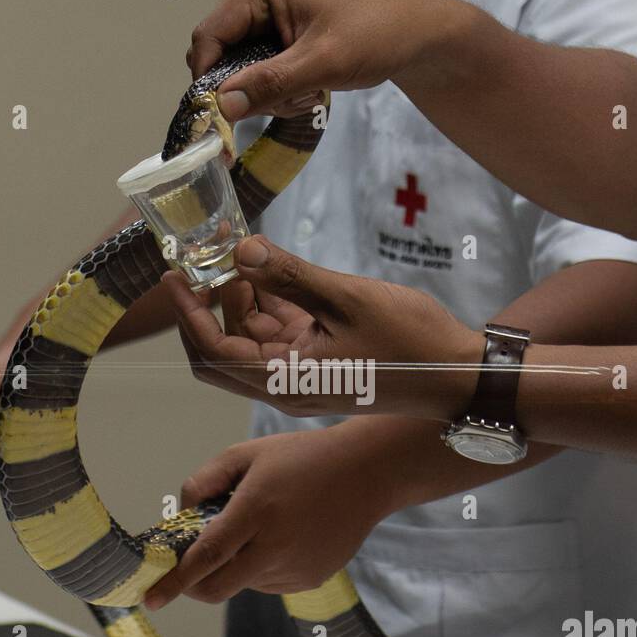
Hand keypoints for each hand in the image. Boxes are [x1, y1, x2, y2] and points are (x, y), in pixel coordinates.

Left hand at [144, 427, 392, 609]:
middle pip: (218, 587)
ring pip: (244, 583)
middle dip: (193, 586)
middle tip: (187, 571)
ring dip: (235, 566)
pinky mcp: (312, 579)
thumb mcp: (246, 453)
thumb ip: (205, 480)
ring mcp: (296, 568)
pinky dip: (261, 567)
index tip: (150, 599)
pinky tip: (284, 535)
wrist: (367, 473)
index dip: (175, 580)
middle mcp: (277, 546)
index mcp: (256, 511)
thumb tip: (181, 513)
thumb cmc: (300, 457)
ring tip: (262, 525)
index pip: (206, 557)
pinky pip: (270, 583)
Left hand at [162, 235, 480, 418]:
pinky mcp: (322, 363)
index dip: (188, 316)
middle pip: (223, 351)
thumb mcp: (347, 299)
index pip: (214, 353)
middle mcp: (287, 386)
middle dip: (207, 307)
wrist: (461, 376)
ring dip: (239, 300)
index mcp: (286, 381)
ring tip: (237, 251)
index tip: (174, 276)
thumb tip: (240, 250)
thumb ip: (289, 275)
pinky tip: (269, 268)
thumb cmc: (412, 343)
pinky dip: (269, 304)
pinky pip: (281, 335)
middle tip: (200, 261)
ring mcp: (305, 376)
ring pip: (251, 339)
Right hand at [187, 0, 463, 120]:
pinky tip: (309, 87)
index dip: (212, 82)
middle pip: (222, 57)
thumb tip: (223, 106)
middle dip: (252, 89)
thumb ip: (270, 84)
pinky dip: (278, 89)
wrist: (413, 33)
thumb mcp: (322, 63)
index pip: (208, 39)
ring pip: (239, 71)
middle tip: (294, 98)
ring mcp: (262, 12)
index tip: (226, 121)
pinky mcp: (274, 31)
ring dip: (269, 94)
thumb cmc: (376, 34)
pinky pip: (257, 71)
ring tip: (310, 90)